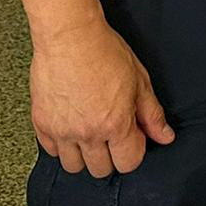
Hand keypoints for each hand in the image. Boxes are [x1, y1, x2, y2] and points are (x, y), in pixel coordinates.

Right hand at [30, 16, 174, 175]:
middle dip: (111, 156)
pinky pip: (50, 151)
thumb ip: (152, 113)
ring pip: (73, 166)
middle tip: (111, 133)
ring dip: (84, 154)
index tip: (133, 135)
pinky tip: (71, 125)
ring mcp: (61, 131)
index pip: (128, 163)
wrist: (69, 35)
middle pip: (101, 170)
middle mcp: (87, 133)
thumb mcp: (139, 80)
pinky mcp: (41, 124)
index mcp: (115, 124)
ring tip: (90, 132)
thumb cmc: (105, 51)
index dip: (134, 150)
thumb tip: (165, 136)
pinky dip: (61, 144)